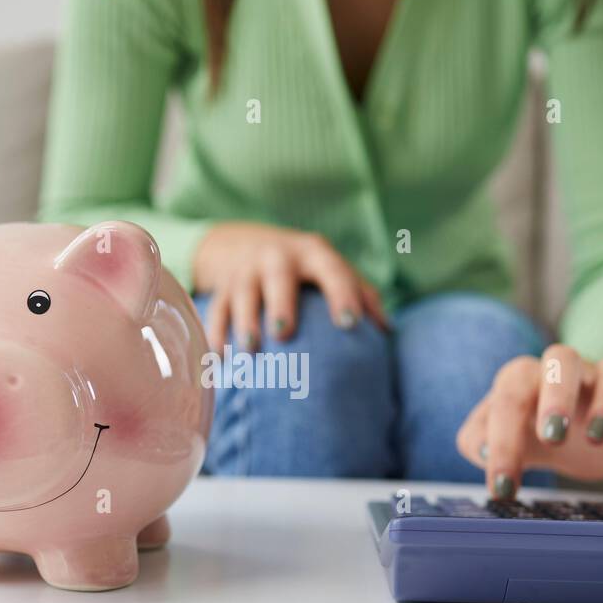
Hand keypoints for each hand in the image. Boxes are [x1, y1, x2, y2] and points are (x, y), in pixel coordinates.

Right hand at [192, 222, 387, 349]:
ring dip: (244, 322)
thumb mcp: (331, 269)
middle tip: (284, 334)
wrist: (245, 244)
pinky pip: (216, 312)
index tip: (350, 323)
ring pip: (242, 295)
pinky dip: (216, 334)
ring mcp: (245, 271)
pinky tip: (221, 358)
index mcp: (313, 254)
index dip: (341, 294)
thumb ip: (362, 295)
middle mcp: (277, 257)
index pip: (332, 271)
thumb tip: (386, 330)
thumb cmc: (304, 269)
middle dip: (280, 304)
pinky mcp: (221, 289)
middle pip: (278, 278)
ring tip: (250, 349)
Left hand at [455, 345, 602, 497]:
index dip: (503, 440)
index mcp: (524, 377)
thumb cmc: (526, 429)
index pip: (509, 396)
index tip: (503, 486)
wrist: (570, 430)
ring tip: (598, 439)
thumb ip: (476, 438)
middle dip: (556, 395)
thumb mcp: (497, 436)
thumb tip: (482, 450)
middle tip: (551, 437)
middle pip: (562, 358)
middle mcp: (565, 374)